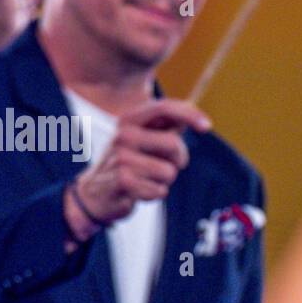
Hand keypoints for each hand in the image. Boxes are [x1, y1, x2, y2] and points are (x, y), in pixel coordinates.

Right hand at [64, 99, 211, 244]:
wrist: (94, 194)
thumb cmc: (130, 163)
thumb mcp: (145, 139)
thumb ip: (168, 126)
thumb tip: (196, 117)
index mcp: (130, 120)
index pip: (164, 108)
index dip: (190, 114)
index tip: (207, 126)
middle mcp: (123, 135)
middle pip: (173, 144)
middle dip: (178, 159)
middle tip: (164, 165)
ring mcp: (120, 158)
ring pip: (169, 171)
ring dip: (165, 180)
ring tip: (146, 178)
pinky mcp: (121, 181)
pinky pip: (160, 190)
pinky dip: (155, 194)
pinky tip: (139, 191)